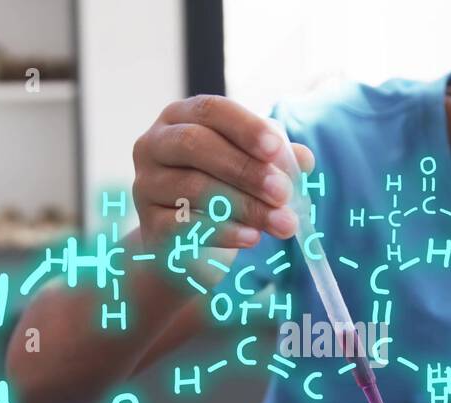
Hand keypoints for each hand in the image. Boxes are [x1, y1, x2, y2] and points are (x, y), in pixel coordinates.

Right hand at [132, 94, 314, 252]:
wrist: (188, 245)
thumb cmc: (223, 191)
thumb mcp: (252, 168)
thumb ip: (277, 159)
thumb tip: (304, 158)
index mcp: (181, 117)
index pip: (211, 110)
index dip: (246, 127)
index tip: (277, 149)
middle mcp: (155, 144)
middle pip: (196, 144)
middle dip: (246, 169)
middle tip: (284, 193)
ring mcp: (146, 184)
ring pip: (193, 188)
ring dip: (245, 206)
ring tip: (283, 224)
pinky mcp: (148, 224)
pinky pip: (185, 226)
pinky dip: (225, 232)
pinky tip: (253, 238)